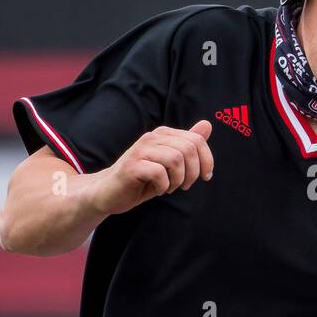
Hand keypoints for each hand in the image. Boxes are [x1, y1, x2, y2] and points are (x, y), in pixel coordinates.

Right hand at [89, 121, 214, 214]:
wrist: (109, 192)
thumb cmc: (142, 179)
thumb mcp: (170, 163)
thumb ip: (188, 145)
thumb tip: (207, 124)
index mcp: (163, 134)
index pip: (197, 140)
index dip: (207, 160)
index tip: (206, 176)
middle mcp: (151, 138)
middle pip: (189, 149)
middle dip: (194, 172)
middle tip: (185, 185)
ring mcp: (140, 150)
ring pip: (176, 159)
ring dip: (178, 180)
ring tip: (170, 187)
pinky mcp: (132, 166)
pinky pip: (159, 173)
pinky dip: (164, 186)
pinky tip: (159, 190)